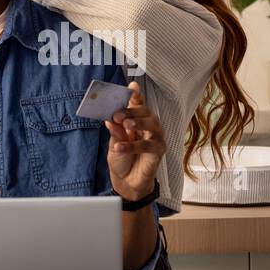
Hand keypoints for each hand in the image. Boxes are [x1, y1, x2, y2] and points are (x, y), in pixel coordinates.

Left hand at [105, 81, 165, 200]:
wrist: (126, 181)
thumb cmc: (122, 159)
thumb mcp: (115, 142)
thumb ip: (115, 131)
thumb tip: (111, 118)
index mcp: (137, 120)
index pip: (138, 104)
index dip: (136, 95)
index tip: (131, 88)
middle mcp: (149, 126)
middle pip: (146, 112)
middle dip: (132, 110)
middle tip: (118, 114)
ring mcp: (156, 137)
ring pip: (152, 124)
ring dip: (138, 122)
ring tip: (125, 125)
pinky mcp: (158, 150)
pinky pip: (147, 145)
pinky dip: (132, 146)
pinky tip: (119, 147)